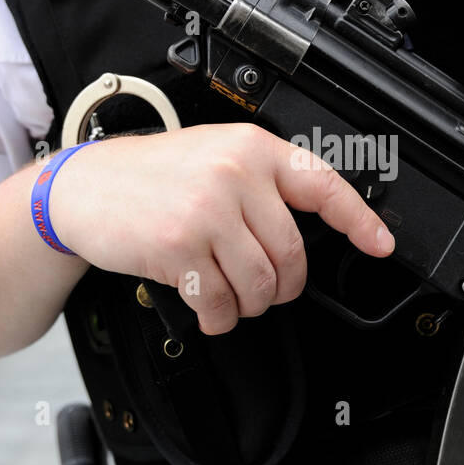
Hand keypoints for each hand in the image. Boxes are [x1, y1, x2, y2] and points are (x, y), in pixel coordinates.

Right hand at [49, 124, 393, 334]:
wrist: (83, 187)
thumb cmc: (151, 177)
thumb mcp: (214, 155)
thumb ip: (261, 181)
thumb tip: (312, 222)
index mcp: (251, 148)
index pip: (322, 185)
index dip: (359, 220)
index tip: (380, 245)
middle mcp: (234, 174)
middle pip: (292, 254)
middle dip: (283, 284)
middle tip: (267, 287)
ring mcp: (206, 211)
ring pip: (261, 284)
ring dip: (251, 305)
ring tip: (231, 295)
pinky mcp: (179, 247)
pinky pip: (221, 302)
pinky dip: (220, 316)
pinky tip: (209, 306)